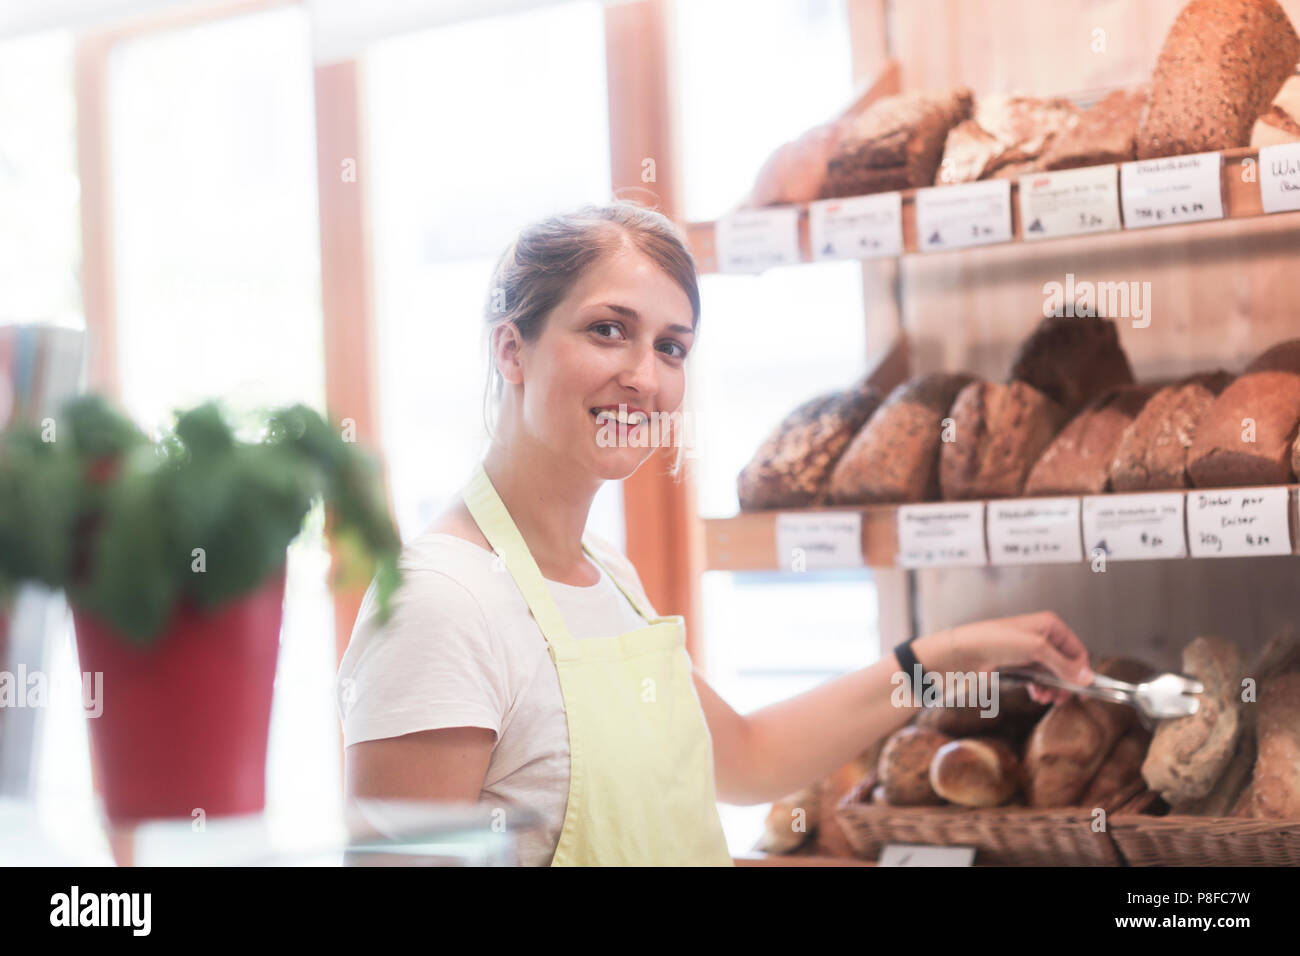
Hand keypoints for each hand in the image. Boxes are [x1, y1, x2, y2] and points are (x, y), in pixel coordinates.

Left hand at [911, 611, 1093, 705]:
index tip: (1085, 690)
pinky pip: (1036, 679)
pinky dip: (1039, 688)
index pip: (1076, 650)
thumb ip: (1063, 665)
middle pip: (1065, 664)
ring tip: (1045, 697)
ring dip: (1052, 688)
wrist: (963, 652)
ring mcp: (1028, 652)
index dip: (1082, 670)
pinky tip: (1036, 695)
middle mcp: (1040, 637)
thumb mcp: (1036, 650)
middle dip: (1065, 682)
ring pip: (1051, 674)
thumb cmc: (995, 640)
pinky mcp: (1017, 665)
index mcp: (1049, 625)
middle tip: (1063, 698)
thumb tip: (1087, 677)